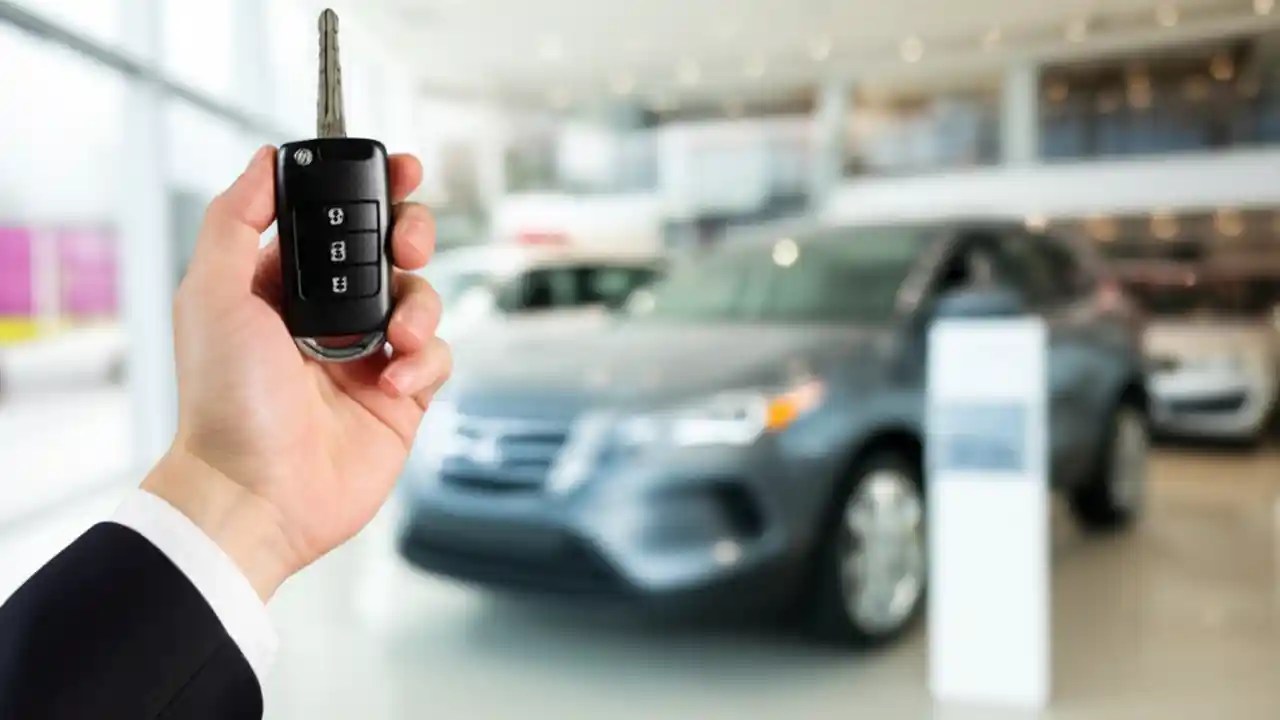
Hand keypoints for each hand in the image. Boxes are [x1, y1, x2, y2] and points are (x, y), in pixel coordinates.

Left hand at [143, 146, 450, 599]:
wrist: (256, 493)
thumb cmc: (223, 402)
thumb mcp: (212, 294)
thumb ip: (234, 219)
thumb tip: (264, 159)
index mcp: (285, 285)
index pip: (339, 220)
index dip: (374, 189)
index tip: (399, 169)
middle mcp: (330, 316)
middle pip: (394, 250)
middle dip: (412, 235)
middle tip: (408, 246)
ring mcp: (369, 357)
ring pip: (423, 299)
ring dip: (420, 307)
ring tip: (395, 337)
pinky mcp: (401, 398)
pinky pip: (436, 358)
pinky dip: (423, 363)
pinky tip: (391, 383)